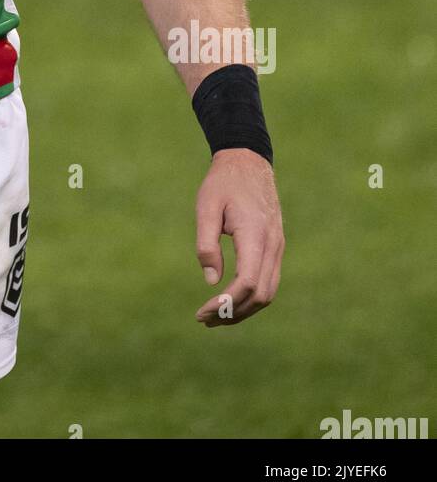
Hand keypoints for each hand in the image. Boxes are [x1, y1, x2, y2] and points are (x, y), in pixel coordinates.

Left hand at [194, 148, 283, 326]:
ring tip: (216, 316)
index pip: (246, 282)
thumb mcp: (206, 207)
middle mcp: (272, 245)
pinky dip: (252, 298)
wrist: (248, 161)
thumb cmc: (223, 183)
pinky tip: (231, 300)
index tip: (203, 312)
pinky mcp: (276, 247)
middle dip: (233, 313)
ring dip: (244, 310)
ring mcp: (277, 247)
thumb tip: (212, 282)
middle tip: (205, 320)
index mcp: (255, 234)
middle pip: (260, 295)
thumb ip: (207, 244)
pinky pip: (269, 281)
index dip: (226, 304)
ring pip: (268, 293)